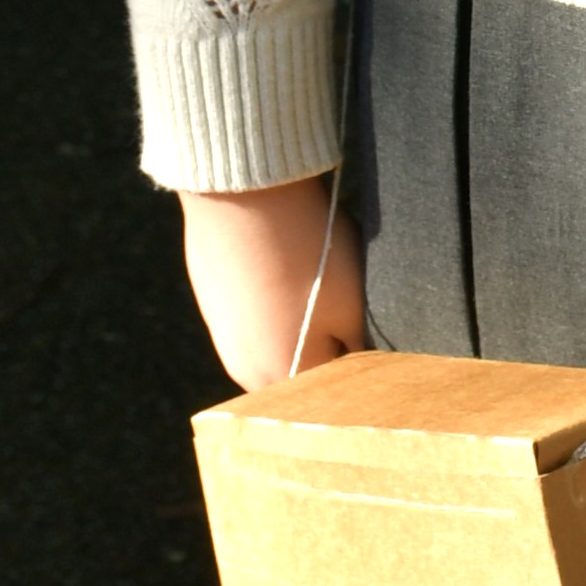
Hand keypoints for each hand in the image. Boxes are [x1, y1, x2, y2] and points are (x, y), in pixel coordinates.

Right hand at [181, 176, 365, 391]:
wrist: (245, 195)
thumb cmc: (309, 253)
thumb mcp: (351, 303)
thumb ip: (357, 346)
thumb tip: (363, 363)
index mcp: (285, 379)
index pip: (335, 389)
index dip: (360, 365)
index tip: (372, 338)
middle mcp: (247, 372)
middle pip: (301, 372)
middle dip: (328, 349)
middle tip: (349, 310)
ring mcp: (224, 340)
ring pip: (275, 346)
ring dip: (298, 329)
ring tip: (317, 288)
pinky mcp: (213, 307)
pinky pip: (252, 321)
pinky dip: (271, 308)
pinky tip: (287, 276)